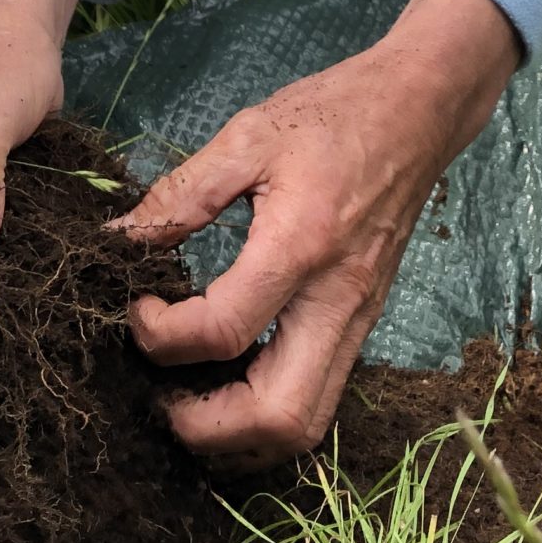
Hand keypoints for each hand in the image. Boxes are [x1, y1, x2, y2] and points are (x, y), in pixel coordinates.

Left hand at [115, 0, 519, 469]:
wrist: (420, 110)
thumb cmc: (333, 114)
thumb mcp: (249, 136)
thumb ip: (182, 193)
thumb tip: (121, 240)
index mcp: (301, 246)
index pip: (224, 331)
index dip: (162, 336)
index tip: (137, 307)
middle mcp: (336, 300)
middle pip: (279, 416)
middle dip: (207, 426)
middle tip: (161, 391)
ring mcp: (358, 319)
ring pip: (306, 424)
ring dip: (240, 432)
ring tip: (191, 396)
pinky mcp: (362, 322)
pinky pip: (317, 396)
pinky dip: (267, 409)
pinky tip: (230, 376)